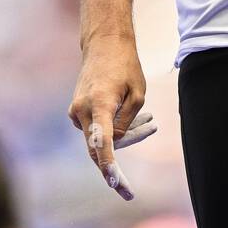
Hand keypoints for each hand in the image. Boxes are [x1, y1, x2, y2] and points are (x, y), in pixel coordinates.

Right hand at [67, 34, 155, 201]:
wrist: (104, 43)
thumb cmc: (126, 65)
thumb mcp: (137, 93)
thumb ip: (126, 122)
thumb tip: (114, 143)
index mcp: (99, 104)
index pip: (102, 143)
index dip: (109, 166)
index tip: (115, 184)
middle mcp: (82, 111)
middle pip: (99, 148)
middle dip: (119, 160)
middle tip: (137, 170)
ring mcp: (76, 112)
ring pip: (99, 139)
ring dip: (123, 136)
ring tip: (151, 121)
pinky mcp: (77, 111)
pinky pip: (96, 129)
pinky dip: (113, 128)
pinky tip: (135, 116)